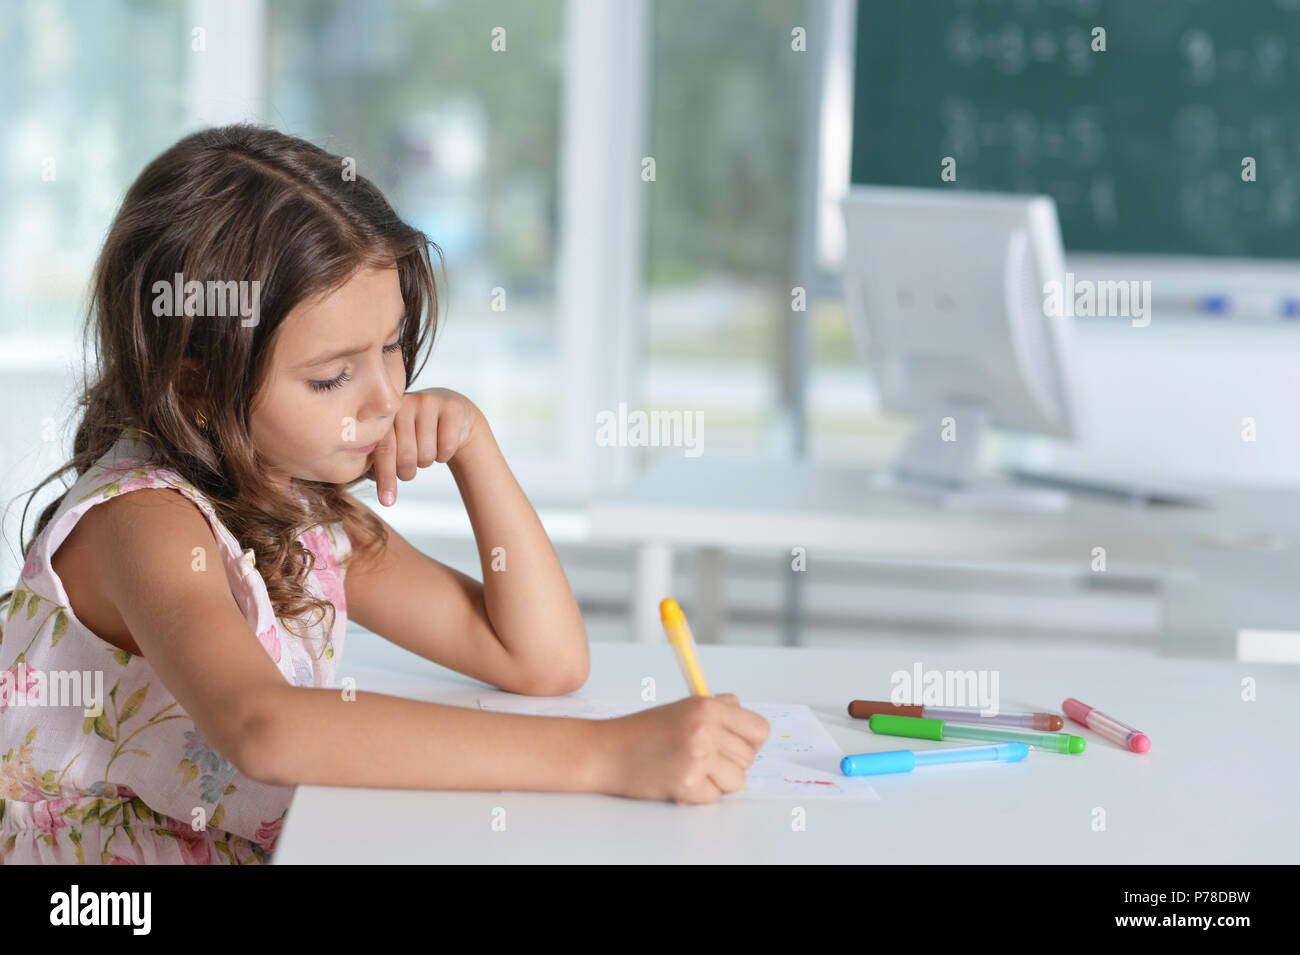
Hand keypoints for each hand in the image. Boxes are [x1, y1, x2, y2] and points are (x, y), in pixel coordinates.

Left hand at [368, 388, 480, 505]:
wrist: (452, 416)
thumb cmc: (416, 434)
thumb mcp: (396, 441)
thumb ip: (381, 456)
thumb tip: (380, 493)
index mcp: (384, 413)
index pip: (384, 449)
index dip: (386, 477)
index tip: (388, 501)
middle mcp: (405, 402)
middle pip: (406, 456)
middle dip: (409, 471)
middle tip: (410, 468)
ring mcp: (429, 401)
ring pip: (427, 454)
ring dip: (427, 461)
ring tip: (427, 449)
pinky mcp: (452, 407)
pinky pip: (447, 447)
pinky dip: (445, 455)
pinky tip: (443, 443)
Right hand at [593, 693, 769, 803]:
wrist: (606, 751)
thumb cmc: (642, 731)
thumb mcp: (682, 707)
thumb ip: (717, 707)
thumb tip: (744, 712)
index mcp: (707, 707)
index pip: (759, 729)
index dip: (751, 740)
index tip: (736, 745)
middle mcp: (705, 730)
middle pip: (749, 757)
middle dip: (730, 762)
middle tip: (705, 759)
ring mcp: (696, 758)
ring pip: (737, 780)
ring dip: (718, 780)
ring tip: (691, 769)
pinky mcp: (686, 785)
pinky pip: (714, 797)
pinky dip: (699, 794)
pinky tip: (678, 779)